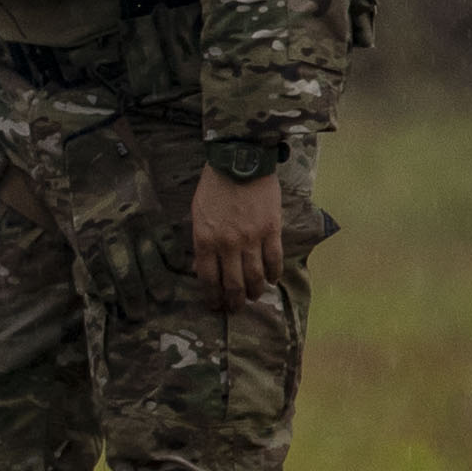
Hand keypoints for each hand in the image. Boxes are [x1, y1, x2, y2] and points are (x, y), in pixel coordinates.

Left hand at [189, 163, 290, 307]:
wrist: (240, 161)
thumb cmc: (214, 185)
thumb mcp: (198, 213)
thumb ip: (202, 240)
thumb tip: (205, 266)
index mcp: (205, 239)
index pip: (207, 278)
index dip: (211, 296)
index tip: (214, 306)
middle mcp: (227, 243)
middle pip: (232, 283)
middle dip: (233, 301)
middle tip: (235, 309)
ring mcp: (251, 238)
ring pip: (254, 276)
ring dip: (254, 291)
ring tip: (254, 297)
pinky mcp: (271, 230)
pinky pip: (274, 259)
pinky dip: (273, 273)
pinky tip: (272, 280)